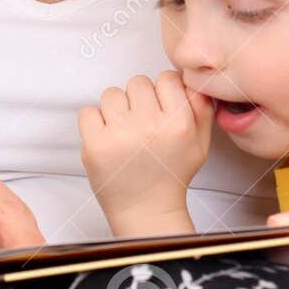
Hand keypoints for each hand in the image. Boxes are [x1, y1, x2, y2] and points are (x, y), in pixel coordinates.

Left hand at [79, 70, 213, 236]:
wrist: (147, 210)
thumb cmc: (172, 175)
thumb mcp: (200, 142)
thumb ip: (201, 107)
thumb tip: (188, 78)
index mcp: (178, 124)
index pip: (166, 78)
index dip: (162, 90)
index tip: (160, 105)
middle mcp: (149, 126)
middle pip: (137, 82)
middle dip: (139, 99)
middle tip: (142, 122)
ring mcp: (119, 135)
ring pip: (111, 93)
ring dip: (116, 109)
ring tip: (124, 131)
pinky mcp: (95, 145)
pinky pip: (88, 111)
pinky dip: (95, 122)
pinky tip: (108, 137)